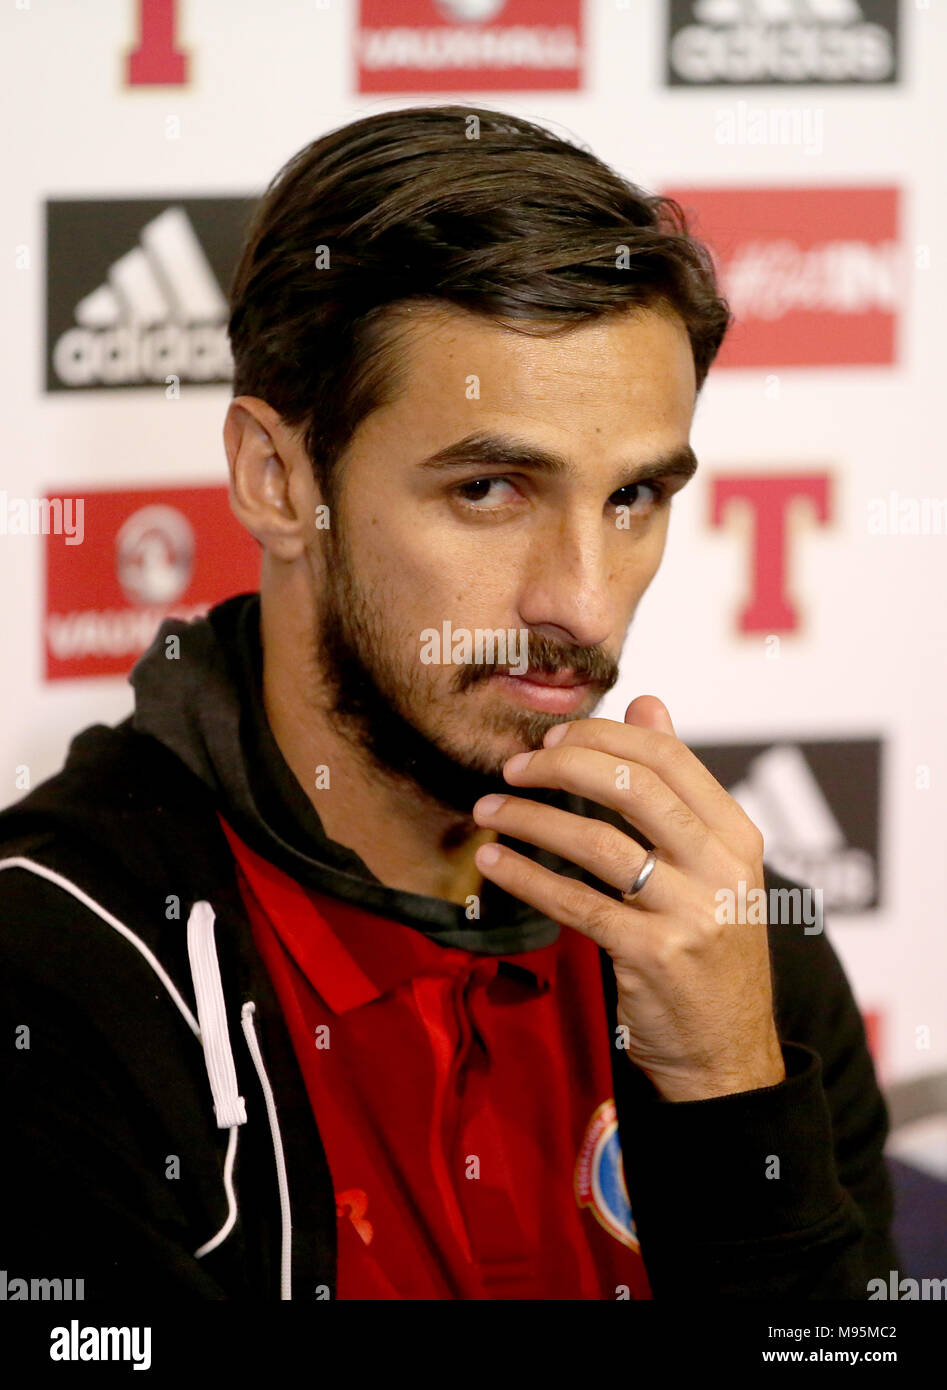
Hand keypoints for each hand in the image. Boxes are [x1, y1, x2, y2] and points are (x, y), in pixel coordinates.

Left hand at [472, 695, 785, 1101]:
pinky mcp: (653, 957)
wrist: (727, 1057)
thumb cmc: (710, 952)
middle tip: (514, 767)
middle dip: (562, 765)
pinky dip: (526, 877)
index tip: (553, 737)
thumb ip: (679, 786)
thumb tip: (648, 701)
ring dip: (530, 819)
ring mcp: (691, 915)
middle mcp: (722, 869)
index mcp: (739, 836)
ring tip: (487, 810)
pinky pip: (575, 903)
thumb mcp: (713, 865)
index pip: (668, 757)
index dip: (603, 736)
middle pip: (634, 788)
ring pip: (597, 842)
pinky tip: (494, 863)